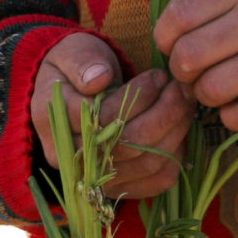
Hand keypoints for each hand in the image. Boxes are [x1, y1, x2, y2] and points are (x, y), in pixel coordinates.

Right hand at [31, 34, 193, 200]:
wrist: (74, 90)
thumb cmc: (76, 67)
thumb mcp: (73, 51)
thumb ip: (83, 62)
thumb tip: (99, 79)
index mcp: (52, 121)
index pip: (101, 118)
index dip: (138, 96)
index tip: (159, 75)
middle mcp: (71, 157)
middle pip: (126, 145)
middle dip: (164, 114)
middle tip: (181, 87)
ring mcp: (94, 177)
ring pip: (145, 163)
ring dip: (175, 130)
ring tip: (185, 100)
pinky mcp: (118, 186)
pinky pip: (155, 181)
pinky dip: (175, 155)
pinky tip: (179, 128)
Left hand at [155, 0, 237, 133]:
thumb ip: (208, 5)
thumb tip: (165, 44)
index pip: (177, 16)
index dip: (164, 39)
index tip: (174, 46)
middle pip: (188, 57)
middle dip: (184, 72)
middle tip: (197, 72)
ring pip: (210, 90)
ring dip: (206, 96)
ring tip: (221, 87)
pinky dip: (231, 117)